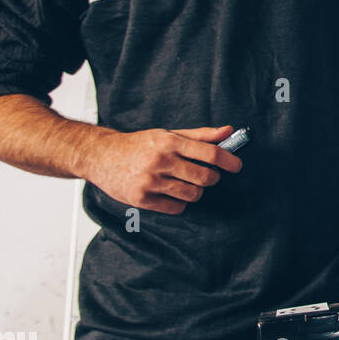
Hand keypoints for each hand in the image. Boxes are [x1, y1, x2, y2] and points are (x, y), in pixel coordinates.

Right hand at [84, 124, 242, 213]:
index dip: (229, 160)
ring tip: (184, 183)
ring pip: (193, 194)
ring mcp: (150, 181)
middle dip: (211, 178)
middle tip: (206, 175)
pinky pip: (176, 208)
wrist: (101, 156)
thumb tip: (229, 131)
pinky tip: (169, 193)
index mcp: (169, 142)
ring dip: (195, 191)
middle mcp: (160, 160)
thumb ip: (200, 135)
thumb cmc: (139, 145)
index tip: (237, 166)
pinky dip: (178, 203)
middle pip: (205, 177)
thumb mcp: (169, 134)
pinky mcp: (141, 199)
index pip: (210, 153)